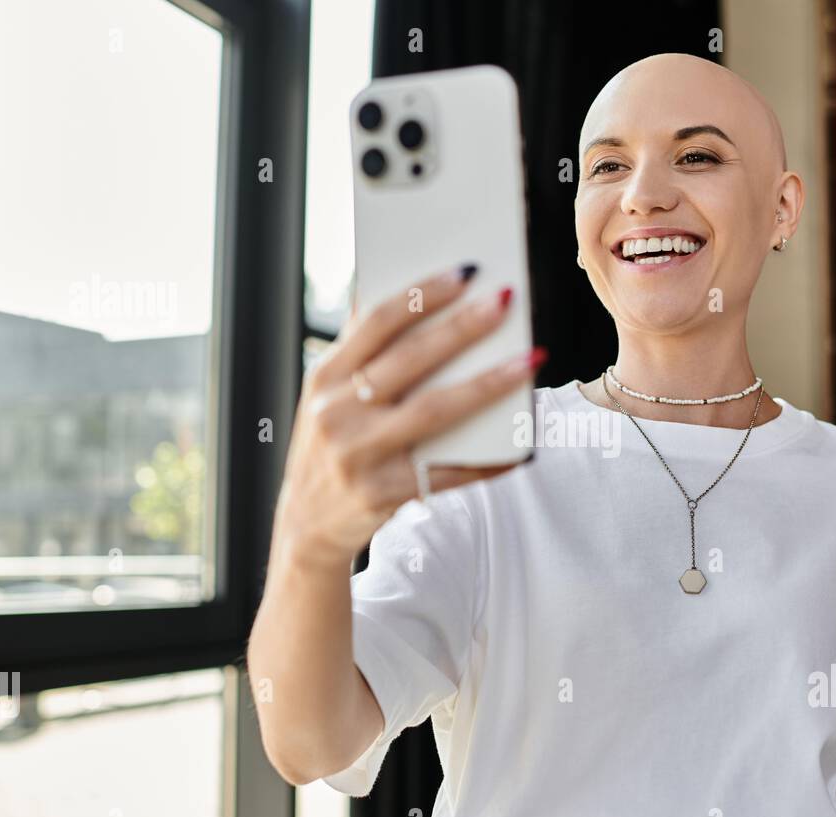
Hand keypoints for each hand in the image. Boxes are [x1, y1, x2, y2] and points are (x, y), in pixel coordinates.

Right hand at [273, 264, 544, 570]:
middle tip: (505, 301)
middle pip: (411, 360)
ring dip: (488, 383)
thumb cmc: (331, 445)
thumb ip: (361, 351)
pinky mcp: (384, 494)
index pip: (377, 323)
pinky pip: (449, 472)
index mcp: (325, 377)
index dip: (423, 295)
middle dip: (462, 327)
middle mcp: (337, 413)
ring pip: (435, 410)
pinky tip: (523, 441)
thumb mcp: (327, 396)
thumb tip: (407, 294)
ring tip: (530, 360)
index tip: (466, 272)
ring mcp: (360, 456)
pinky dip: (488, 457)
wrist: (305, 525)